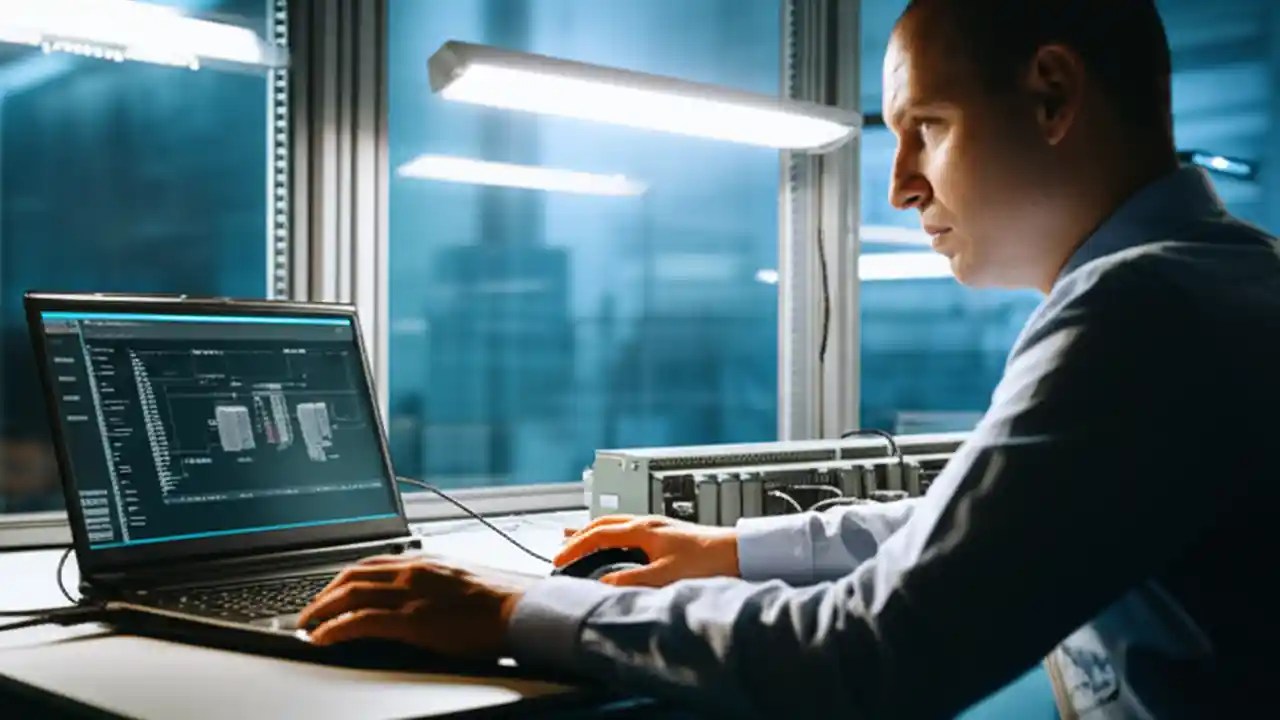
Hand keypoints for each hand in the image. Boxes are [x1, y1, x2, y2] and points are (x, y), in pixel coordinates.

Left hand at [297, 555, 530, 658]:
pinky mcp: (413, 619)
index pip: (371, 563)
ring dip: (321, 610)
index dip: (343, 579)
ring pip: (351, 593)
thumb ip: (436, 585)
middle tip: (308, 611)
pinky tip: (323, 638)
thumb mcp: (463, 582)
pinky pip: (362, 621)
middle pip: (353, 574)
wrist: (524, 610)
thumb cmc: (503, 601)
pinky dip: (336, 628)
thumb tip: (419, 601)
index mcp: (426, 561)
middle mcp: (414, 570)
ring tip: (307, 625)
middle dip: (324, 593)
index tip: (331, 592)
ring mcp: (412, 593)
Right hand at [557, 515, 739, 586]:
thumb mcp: (665, 575)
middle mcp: (649, 523)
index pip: (598, 534)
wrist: (738, 553)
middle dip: (579, 535)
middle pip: (604, 523)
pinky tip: (617, 545)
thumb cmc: (708, 561)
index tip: (559, 560)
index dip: (576, 547)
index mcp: (644, 529)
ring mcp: (659, 527)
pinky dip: (613, 536)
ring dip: (595, 532)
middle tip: (561, 548)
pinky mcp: (668, 535)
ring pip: (617, 524)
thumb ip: (631, 580)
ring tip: (578, 537)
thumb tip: (602, 586)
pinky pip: (629, 530)